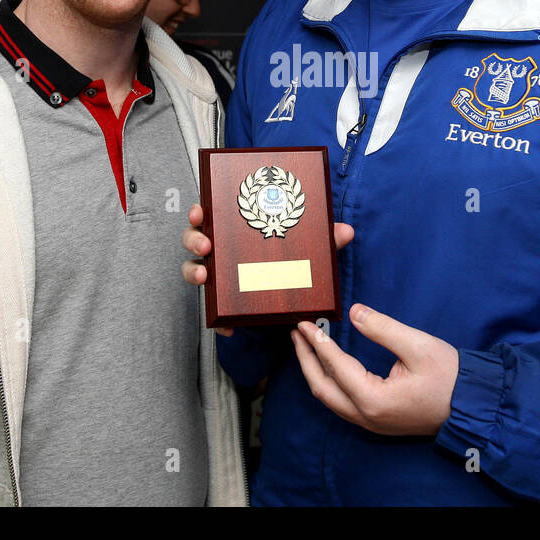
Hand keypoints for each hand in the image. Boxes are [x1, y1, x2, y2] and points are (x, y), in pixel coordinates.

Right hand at [181, 203, 354, 336]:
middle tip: (205, 243)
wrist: (290, 298)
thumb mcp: (308, 249)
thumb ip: (324, 240)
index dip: (200, 212)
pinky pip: (214, 313)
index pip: (211, 215)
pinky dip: (219, 321)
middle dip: (194, 239)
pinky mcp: (224, 304)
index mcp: (235, 229)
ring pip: (194, 270)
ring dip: (195, 272)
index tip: (200, 212)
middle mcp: (221, 250)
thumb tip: (345, 231)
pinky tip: (228, 327)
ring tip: (206, 275)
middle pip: (195, 239)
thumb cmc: (290, 260)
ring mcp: (219, 276)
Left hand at [291, 304, 458, 435]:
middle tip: (297, 333)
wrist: (473, 406)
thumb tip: (354, 312)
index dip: (317, 342)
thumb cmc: (450, 377)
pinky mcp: (377, 421)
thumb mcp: (418, 346)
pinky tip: (328, 366)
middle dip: (306, 359)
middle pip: (322, 388)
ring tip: (307, 346)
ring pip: (329, 399)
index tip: (304, 323)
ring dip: (315, 371)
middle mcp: (366, 416)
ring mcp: (371, 422)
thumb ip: (382, 328)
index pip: (335, 366)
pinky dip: (329, 382)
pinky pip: (341, 403)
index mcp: (373, 400)